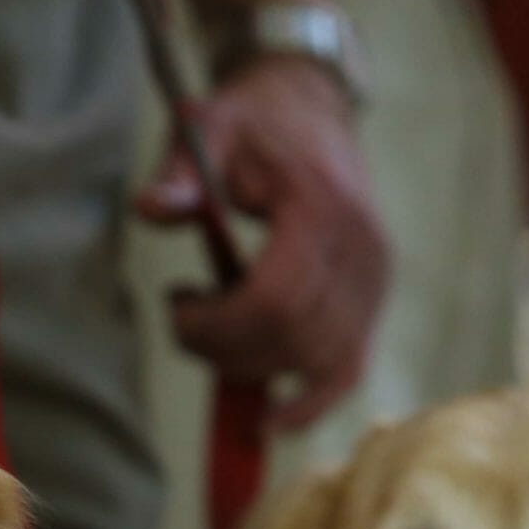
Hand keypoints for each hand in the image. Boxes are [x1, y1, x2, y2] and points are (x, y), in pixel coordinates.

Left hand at [139, 58, 389, 429]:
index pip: (277, 297)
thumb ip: (181, 173)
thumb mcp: (208, 129)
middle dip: (226, 347)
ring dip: (253, 367)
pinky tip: (271, 420)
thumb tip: (153, 209)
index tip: (177, 305)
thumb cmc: (252, 121)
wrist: (309, 108)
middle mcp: (362, 249)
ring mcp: (376, 279)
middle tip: (185, 320)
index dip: (219, 323)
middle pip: (293, 336)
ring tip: (212, 333)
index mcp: (322, 206)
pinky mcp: (373, 299)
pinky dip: (312, 401)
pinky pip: (349, 367)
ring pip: (318, 361)